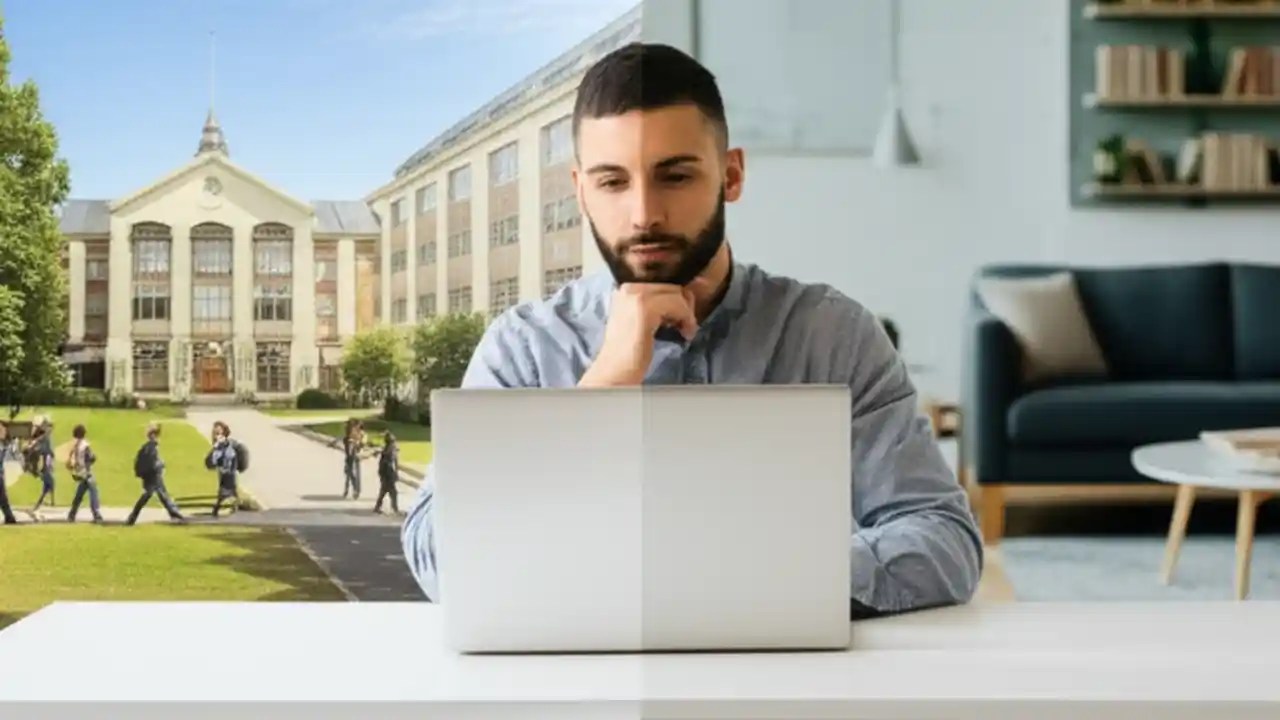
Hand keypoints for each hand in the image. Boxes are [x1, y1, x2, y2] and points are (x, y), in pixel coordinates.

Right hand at [579, 283, 697, 386]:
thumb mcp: (640, 320)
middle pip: (671, 287)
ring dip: (687, 313)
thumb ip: (655, 307)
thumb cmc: (630, 352)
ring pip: (676, 294)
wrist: (615, 371)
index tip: (681, 320)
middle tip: (686, 326)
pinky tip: (686, 334)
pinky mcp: (645, 307)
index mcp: (626, 289)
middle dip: (684, 305)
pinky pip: (678, 305)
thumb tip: (684, 297)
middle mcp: (628, 288)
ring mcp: (635, 296)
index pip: (663, 285)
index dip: (677, 301)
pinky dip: (687, 319)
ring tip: (686, 331)